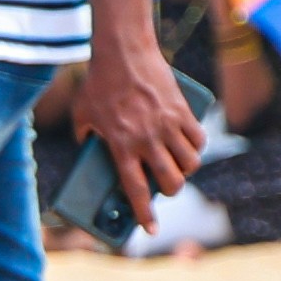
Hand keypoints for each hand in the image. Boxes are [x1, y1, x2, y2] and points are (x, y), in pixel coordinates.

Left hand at [70, 27, 202, 214]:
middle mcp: (147, 140)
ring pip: (190, 164)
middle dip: (170, 192)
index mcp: (121, 145)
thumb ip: (84, 136)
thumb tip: (87, 151)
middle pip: (171, 182)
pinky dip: (196, 146)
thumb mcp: (82, 113)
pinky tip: (189, 145)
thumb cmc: (98, 82)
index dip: (145, 214)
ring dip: (185, 170)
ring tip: (177, 165)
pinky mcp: (181, 111)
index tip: (151, 230)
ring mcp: (167, 126)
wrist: (124, 51)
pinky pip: (198, 139)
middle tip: (164, 186)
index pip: (136, 189)